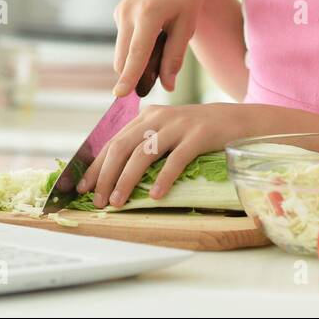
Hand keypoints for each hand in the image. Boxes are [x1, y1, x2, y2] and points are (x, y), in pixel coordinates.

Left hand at [76, 103, 254, 207]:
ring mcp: (179, 125)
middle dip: (105, 175)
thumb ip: (144, 144)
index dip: (95, 165)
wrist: (236, 120)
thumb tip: (113, 174)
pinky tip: (155, 195)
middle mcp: (158, 117)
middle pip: (122, 147)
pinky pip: (176, 159)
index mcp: (146, 117)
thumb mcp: (167, 132)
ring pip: (144, 153)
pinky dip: (163, 178)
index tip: (82, 187)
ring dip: (127, 180)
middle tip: (98, 200)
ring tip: (118, 202)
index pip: (113, 141)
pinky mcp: (199, 135)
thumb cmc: (197, 134)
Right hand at [111, 0, 214, 96]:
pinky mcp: (118, 12)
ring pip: (122, 51)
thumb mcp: (187, 26)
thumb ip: (175, 57)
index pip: (137, 52)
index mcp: (149, 12)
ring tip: (162, 47)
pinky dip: (135, 48)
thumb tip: (167, 86)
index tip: (119, 95)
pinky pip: (124, 41)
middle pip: (124, 57)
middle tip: (157, 79)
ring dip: (136, 61)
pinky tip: (154, 34)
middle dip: (135, 75)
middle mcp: (129, 11)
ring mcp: (120, 10)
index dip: (129, 75)